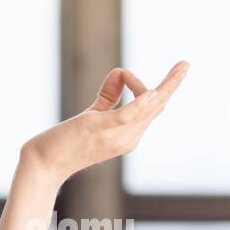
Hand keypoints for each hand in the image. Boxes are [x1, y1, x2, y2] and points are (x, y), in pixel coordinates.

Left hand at [21, 60, 188, 183]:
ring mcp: (116, 136)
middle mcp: (128, 138)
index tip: (177, 70)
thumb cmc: (65, 142)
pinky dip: (140, 103)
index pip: (153, 110)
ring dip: (165, 86)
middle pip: (156, 106)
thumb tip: (119, 73)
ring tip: (181, 68)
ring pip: (147, 108)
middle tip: (186, 63)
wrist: (43, 165)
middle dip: (172, 84)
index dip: (166, 90)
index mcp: (129, 136)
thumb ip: (108, 96)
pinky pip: (126, 116)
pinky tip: (150, 91)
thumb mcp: (92, 116)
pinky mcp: (100, 130)